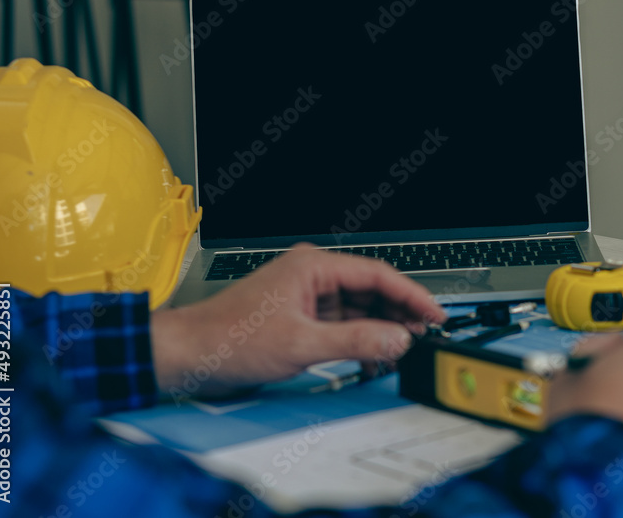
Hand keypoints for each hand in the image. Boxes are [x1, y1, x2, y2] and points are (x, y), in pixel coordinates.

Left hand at [151, 244, 446, 396]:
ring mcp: (305, 294)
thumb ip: (355, 342)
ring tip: (399, 349)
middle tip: (421, 335)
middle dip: (397, 314)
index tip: (433, 313)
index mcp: (312, 266)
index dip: (411, 294)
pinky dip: (358, 338)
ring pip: (358, 307)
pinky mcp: (300, 315)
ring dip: (379, 328)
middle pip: (370, 289)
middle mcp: (311, 274)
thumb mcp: (301, 345)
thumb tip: (396, 339)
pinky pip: (341, 322)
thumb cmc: (228, 339)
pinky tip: (370, 355)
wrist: (189, 354)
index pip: (377, 274)